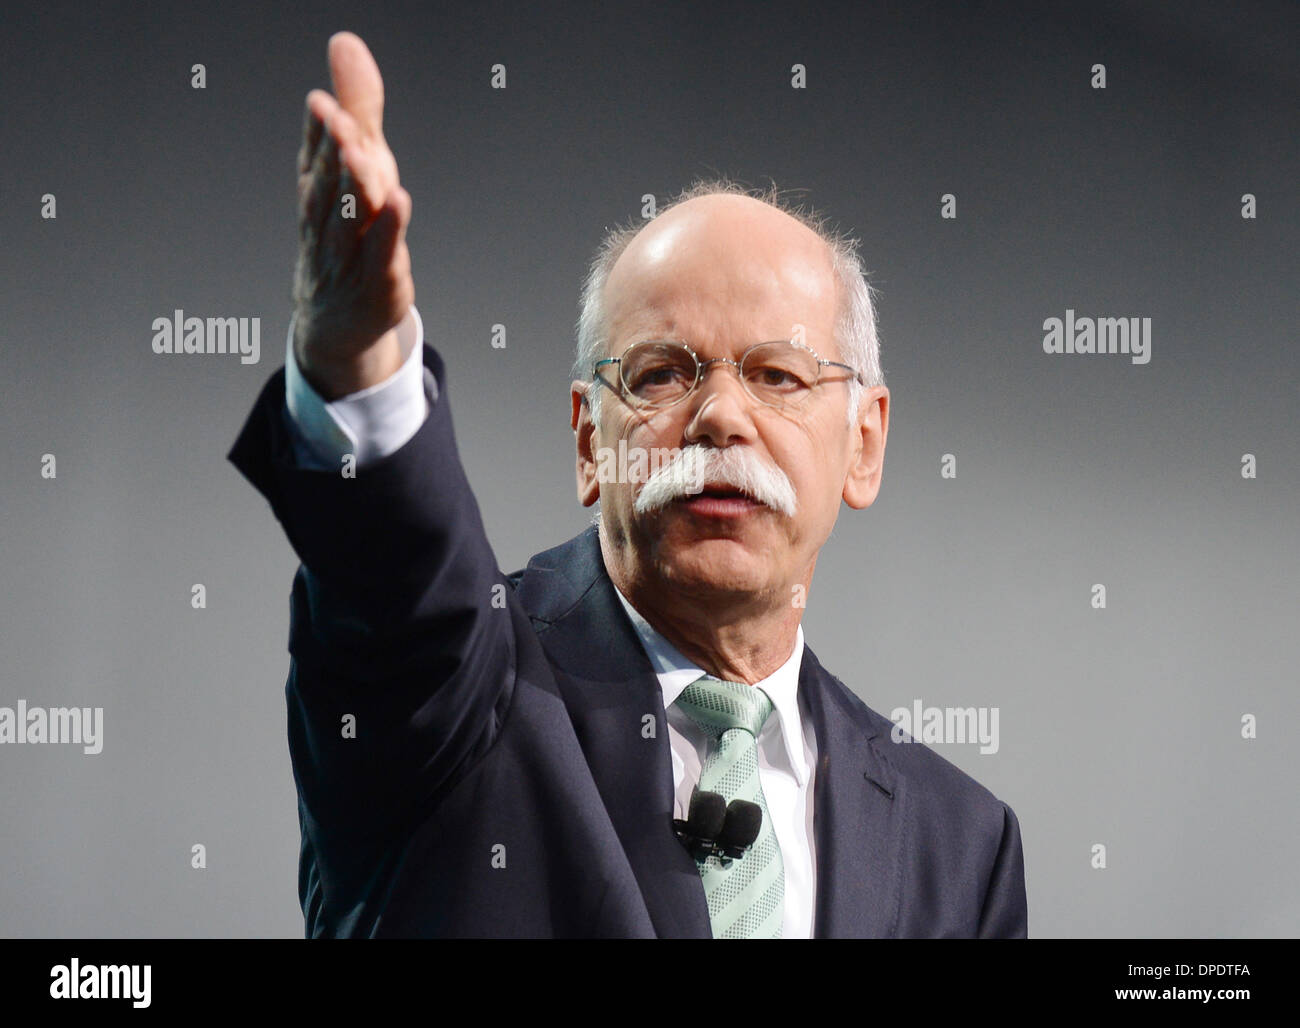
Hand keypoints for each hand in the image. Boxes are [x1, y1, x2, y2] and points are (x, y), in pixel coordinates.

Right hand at [293, 32, 413, 399]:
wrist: (338, 316)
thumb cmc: (350, 227)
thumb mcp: (358, 163)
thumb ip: (356, 105)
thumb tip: (345, 41)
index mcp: (317, 190)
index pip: (315, 156)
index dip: (318, 131)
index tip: (321, 102)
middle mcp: (327, 221)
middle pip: (328, 184)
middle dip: (333, 151)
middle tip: (339, 119)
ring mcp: (350, 254)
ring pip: (349, 218)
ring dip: (355, 186)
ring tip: (361, 153)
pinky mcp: (378, 279)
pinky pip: (380, 253)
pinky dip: (388, 228)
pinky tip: (399, 201)